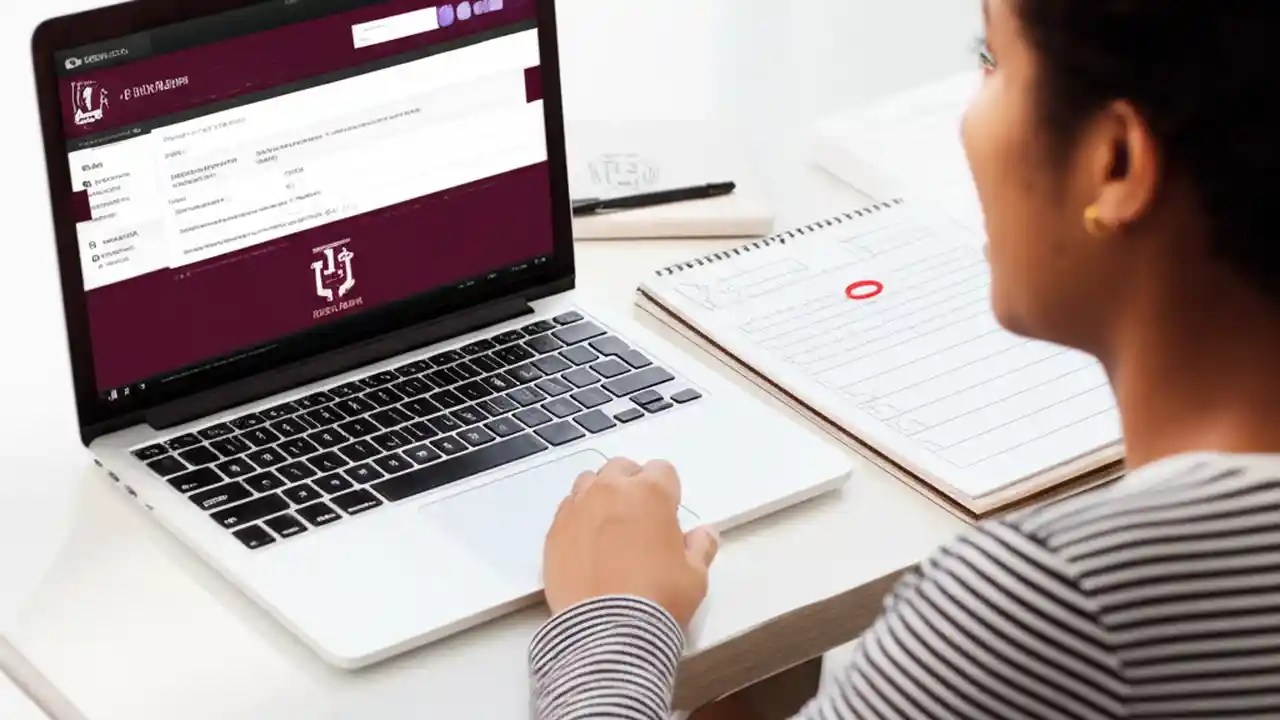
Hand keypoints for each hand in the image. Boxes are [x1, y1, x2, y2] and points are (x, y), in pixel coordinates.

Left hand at [543, 457, 719, 627]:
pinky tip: (587, 543)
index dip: (668, 491)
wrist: (607, 630)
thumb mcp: (694, 576)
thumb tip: (704, 535)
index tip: (668, 513)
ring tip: (609, 526)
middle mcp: (611, 491)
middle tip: (639, 516)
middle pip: (622, 469)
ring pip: (589, 482)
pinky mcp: (555, 531)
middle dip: (632, 485)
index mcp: (651, 493)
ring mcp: (578, 508)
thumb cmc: (656, 600)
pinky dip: (578, 517)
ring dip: (601, 495)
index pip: (662, 470)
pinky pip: (567, 509)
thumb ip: (700, 547)